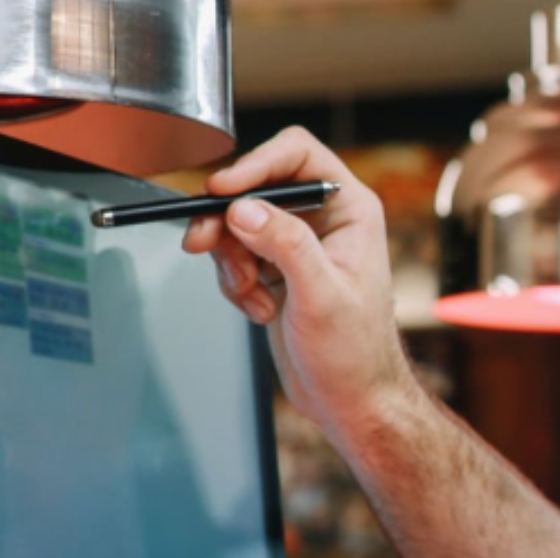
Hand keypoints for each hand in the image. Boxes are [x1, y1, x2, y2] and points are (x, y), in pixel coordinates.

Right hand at [182, 127, 419, 439]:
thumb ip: (285, 246)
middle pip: (256, 188)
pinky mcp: (277, 271)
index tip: (223, 192)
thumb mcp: (320, 296)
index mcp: (351, 209)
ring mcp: (298, 245)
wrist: (351, 401)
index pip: (297, 154)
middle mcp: (324, 219)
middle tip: (203, 244)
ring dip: (231, 260)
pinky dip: (235, 283)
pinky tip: (259, 310)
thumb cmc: (356, 354)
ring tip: (251, 295)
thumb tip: (244, 209)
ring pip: (239, 224)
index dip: (256, 165)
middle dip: (228, 221)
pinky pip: (235, 256)